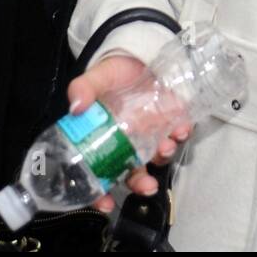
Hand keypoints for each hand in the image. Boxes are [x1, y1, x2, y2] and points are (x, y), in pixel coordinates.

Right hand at [66, 54, 193, 213]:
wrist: (139, 53)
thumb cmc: (114, 71)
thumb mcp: (97, 77)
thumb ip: (84, 88)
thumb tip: (75, 107)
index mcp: (104, 137)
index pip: (99, 172)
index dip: (100, 192)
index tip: (106, 204)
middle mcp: (127, 141)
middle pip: (132, 172)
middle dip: (141, 183)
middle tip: (147, 186)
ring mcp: (151, 132)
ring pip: (157, 156)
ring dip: (163, 156)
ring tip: (165, 146)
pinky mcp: (171, 120)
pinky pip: (178, 133)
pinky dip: (181, 134)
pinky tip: (181, 128)